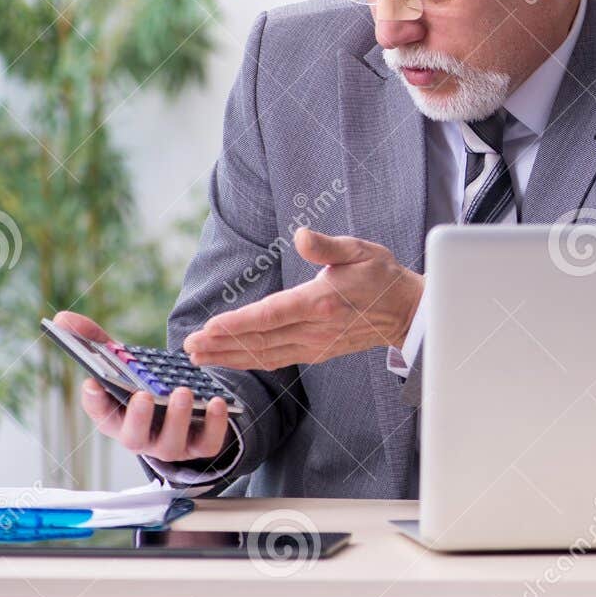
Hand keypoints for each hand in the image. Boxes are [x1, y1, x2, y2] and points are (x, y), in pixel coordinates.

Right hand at [54, 311, 231, 462]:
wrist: (185, 414)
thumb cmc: (146, 386)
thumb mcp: (125, 364)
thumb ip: (97, 342)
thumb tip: (61, 317)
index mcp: (118, 418)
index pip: (100, 415)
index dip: (95, 402)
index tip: (92, 383)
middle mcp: (141, 437)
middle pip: (134, 437)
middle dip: (138, 417)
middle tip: (143, 395)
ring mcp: (170, 444)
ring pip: (171, 442)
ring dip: (177, 418)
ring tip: (183, 392)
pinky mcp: (200, 446)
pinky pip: (208, 444)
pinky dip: (215, 425)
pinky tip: (218, 402)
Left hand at [182, 227, 422, 370]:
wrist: (407, 312)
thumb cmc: (382, 276)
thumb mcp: (360, 250)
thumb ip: (327, 246)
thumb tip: (301, 235)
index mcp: (322, 302)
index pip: (271, 315)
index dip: (237, 323)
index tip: (209, 327)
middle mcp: (316, 328)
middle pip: (260, 340)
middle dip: (221, 345)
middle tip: (188, 346)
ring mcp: (316, 344)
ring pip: (265, 354)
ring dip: (229, 357)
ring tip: (198, 356)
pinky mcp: (317, 352)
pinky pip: (277, 358)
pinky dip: (249, 361)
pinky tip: (230, 359)